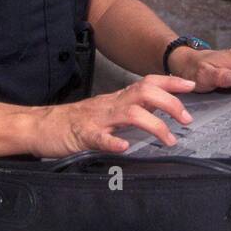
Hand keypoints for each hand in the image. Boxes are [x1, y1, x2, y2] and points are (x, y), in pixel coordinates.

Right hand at [30, 74, 197, 155]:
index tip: (191, 85)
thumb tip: (158, 111)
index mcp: (116, 99)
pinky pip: (98, 137)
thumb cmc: (73, 122)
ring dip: (153, 125)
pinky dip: (113, 142)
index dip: (170, 82)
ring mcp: (96, 119)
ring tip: (168, 139)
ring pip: (129, 114)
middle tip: (186, 119)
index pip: (147, 83)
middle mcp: (109, 105)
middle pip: (144, 93)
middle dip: (169, 103)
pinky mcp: (81, 135)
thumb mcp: (106, 113)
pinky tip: (124, 148)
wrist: (38, 126)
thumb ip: (130, 110)